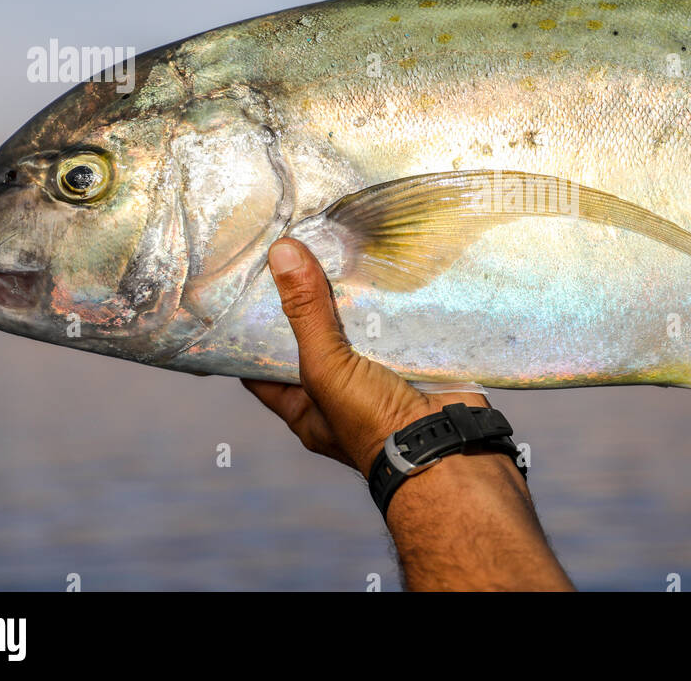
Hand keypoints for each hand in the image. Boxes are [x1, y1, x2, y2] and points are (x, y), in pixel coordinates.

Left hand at [241, 237, 490, 472]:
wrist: (446, 441)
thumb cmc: (375, 422)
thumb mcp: (326, 369)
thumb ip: (305, 315)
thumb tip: (281, 253)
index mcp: (306, 407)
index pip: (263, 369)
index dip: (250, 335)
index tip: (244, 291)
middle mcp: (338, 394)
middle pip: (314, 341)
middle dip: (307, 304)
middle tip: (296, 255)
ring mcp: (377, 377)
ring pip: (356, 330)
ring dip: (351, 298)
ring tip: (336, 248)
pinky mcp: (411, 362)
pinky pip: (395, 325)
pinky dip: (390, 301)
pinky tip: (381, 266)